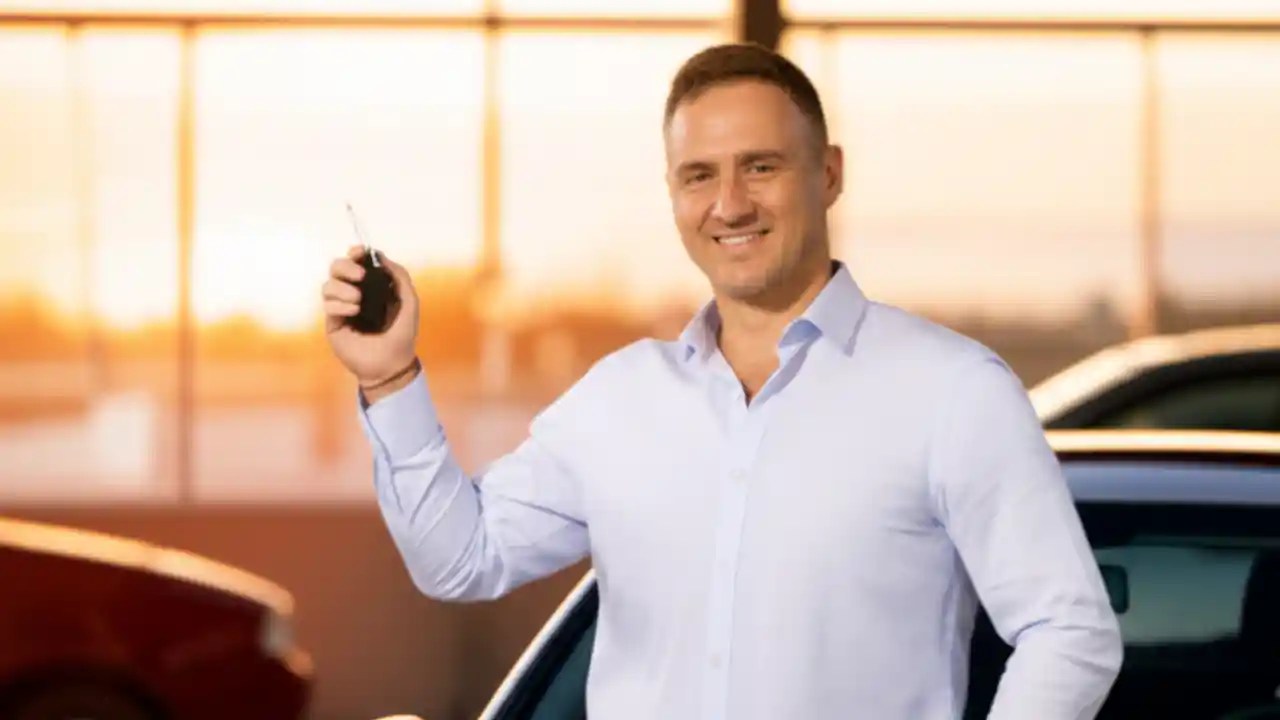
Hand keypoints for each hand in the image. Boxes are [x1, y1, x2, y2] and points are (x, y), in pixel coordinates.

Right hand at [322, 245, 419, 389]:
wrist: (391, 365)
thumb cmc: (402, 335)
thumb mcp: (409, 303)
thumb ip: (400, 277)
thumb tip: (382, 257)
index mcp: (371, 287)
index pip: (356, 263)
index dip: (355, 254)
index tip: (359, 252)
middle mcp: (354, 294)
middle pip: (336, 268)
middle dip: (345, 266)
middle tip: (360, 276)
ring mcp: (342, 308)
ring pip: (328, 285)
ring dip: (343, 288)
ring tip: (359, 301)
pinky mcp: (333, 323)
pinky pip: (328, 305)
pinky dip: (341, 304)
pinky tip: (354, 312)